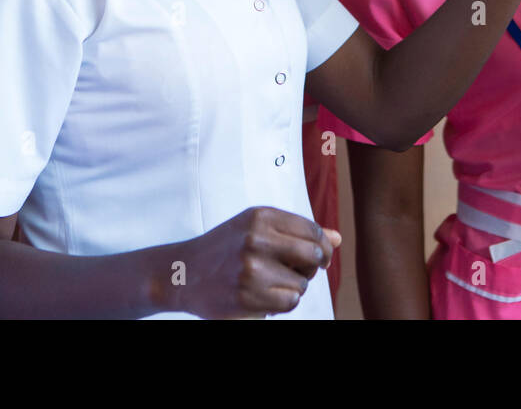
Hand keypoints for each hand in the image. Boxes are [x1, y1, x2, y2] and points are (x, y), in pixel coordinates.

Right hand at [174, 207, 339, 318]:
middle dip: (315, 265)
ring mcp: (250, 268)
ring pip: (302, 283)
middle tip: (303, 270)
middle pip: (313, 254)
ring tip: (273, 282)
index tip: (318, 255)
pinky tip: (266, 295)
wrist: (183, 272)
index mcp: (261, 217)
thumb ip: (297, 231)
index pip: (312, 230)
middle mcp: (256, 239)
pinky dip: (283, 302)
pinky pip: (289, 302)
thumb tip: (337, 239)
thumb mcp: (256, 228)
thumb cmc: (226, 248)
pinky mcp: (246, 296)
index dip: (322, 245)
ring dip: (294, 287)